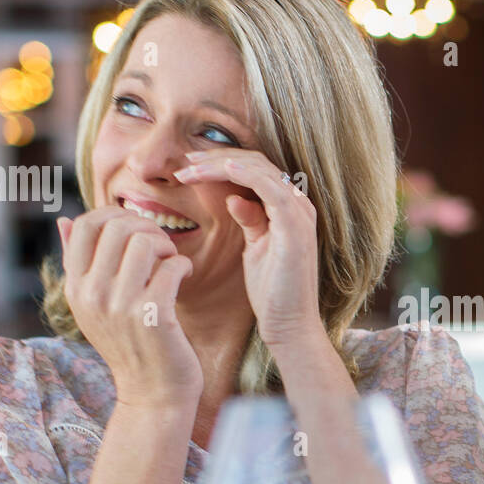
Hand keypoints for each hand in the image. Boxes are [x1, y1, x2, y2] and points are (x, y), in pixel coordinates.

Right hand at [56, 207, 201, 406]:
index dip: (115, 215)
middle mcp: (92, 295)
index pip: (83, 225)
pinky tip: (184, 275)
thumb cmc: (130, 343)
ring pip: (144, 242)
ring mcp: (121, 306)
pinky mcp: (153, 316)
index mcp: (76, 288)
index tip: (135, 229)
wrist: (152, 392)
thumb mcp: (94, 305)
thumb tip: (64, 220)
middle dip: (146, 228)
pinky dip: (183, 264)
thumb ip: (79, 263)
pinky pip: (172, 266)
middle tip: (160, 247)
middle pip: (117, 227)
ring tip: (170, 261)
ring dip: (166, 245)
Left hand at [176, 149, 323, 352]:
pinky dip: (245, 175)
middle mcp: (299, 205)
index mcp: (290, 208)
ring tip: (189, 169)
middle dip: (217, 159)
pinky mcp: (294, 227)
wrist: (289, 324)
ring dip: (221, 165)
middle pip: (257, 163)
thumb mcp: (256, 248)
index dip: (223, 163)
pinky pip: (270, 189)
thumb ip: (249, 220)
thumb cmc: (273, 292)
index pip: (256, 170)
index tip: (190, 166)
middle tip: (185, 161)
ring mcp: (299, 214)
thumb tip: (233, 198)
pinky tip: (220, 170)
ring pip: (260, 170)